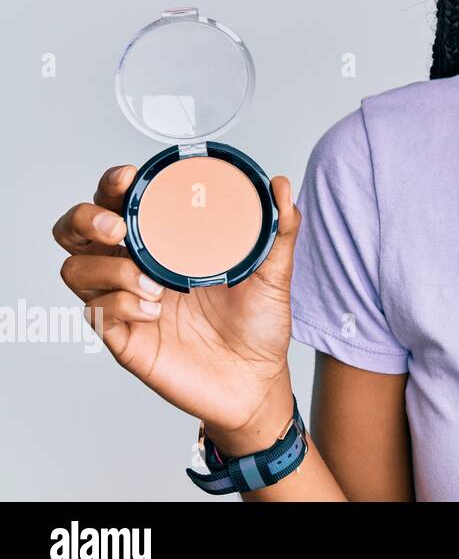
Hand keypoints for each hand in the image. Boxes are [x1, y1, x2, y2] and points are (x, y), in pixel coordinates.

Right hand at [53, 163, 301, 444]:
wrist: (257, 381)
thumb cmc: (259, 325)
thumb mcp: (274, 272)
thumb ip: (280, 228)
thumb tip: (280, 186)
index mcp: (167, 244)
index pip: (122, 203)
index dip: (113, 185)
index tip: (128, 177)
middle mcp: (137, 267)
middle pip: (77, 230)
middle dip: (87, 219)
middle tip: (119, 230)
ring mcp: (125, 302)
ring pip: (76, 269)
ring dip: (109, 269)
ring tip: (153, 285)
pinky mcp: (123, 337)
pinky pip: (97, 311)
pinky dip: (123, 305)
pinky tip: (156, 312)